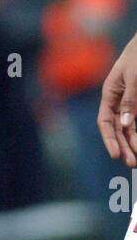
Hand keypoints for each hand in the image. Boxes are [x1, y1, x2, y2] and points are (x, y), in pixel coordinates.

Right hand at [98, 31, 136, 168]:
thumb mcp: (134, 77)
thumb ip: (130, 100)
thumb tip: (127, 124)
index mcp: (109, 94)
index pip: (105, 122)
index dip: (110, 139)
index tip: (116, 155)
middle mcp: (117, 100)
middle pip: (118, 129)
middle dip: (124, 146)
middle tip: (132, 163)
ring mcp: (129, 102)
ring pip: (129, 127)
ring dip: (133, 143)